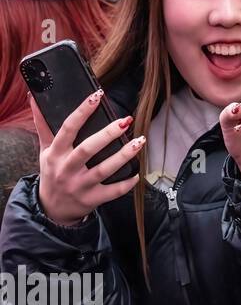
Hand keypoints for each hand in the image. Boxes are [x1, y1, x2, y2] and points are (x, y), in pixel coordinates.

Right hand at [31, 91, 142, 225]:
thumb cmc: (52, 173)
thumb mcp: (45, 150)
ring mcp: (80, 185)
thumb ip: (43, 126)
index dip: (82, 112)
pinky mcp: (92, 199)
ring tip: (140, 141)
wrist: (52, 208)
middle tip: (126, 120)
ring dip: (123, 155)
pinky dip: (126, 183)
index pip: (67, 129)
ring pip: (103, 170)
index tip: (97, 96)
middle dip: (107, 134)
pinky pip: (112, 192)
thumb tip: (36, 99)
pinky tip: (137, 173)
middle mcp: (66, 169)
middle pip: (87, 149)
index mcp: (56, 153)